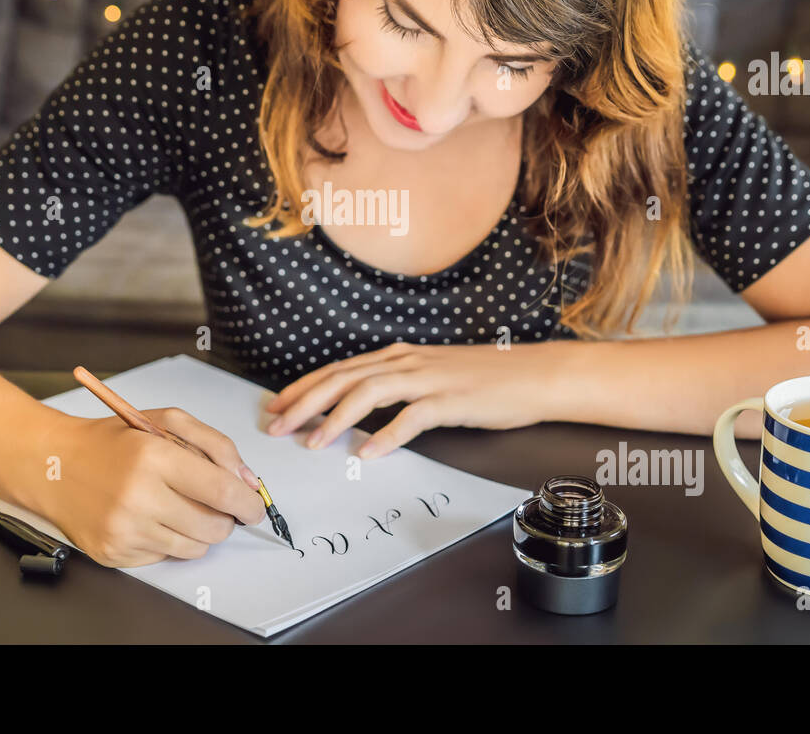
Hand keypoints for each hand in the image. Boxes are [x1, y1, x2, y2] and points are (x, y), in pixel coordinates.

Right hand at [41, 406, 266, 567]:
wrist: (54, 465)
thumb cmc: (113, 442)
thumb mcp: (165, 421)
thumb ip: (214, 445)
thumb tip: (247, 481)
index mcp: (153, 457)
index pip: (222, 491)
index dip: (248, 503)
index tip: (254, 506)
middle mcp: (137, 497)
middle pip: (214, 527)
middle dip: (226, 519)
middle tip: (216, 505)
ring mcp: (124, 530)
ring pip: (194, 548)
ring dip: (199, 531)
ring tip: (179, 507)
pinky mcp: (114, 554)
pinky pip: (165, 558)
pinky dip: (168, 540)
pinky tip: (150, 517)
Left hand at [264, 341, 569, 457]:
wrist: (533, 374)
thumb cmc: (484, 378)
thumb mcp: (431, 374)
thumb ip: (397, 386)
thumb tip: (361, 406)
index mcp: (398, 356)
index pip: (339, 369)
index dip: (304, 388)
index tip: (277, 406)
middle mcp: (406, 362)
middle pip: (342, 379)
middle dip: (304, 403)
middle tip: (276, 427)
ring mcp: (428, 379)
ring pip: (368, 393)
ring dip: (335, 419)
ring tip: (313, 442)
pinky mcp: (450, 400)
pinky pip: (411, 418)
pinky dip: (386, 436)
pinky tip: (368, 454)